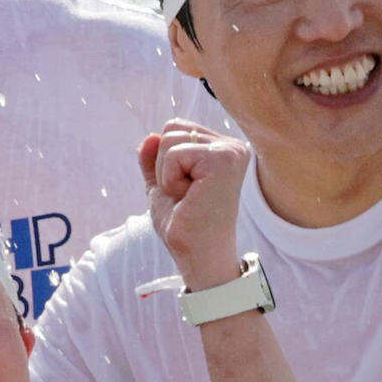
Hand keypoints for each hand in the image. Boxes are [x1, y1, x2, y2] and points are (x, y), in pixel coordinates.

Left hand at [138, 122, 252, 288]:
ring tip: (189, 197)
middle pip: (171, 128)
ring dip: (167, 175)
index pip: (176, 128)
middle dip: (164, 165)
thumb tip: (149, 136)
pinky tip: (190, 197)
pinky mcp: (223, 159)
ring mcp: (231, 150)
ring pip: (169, 139)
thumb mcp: (162, 187)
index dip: (165, 162)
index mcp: (222, 149)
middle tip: (186, 195)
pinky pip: (173, 154)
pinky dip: (170, 180)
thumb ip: (154, 161)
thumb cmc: (185, 225)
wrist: (197, 254)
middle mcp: (232, 145)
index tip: (185, 190)